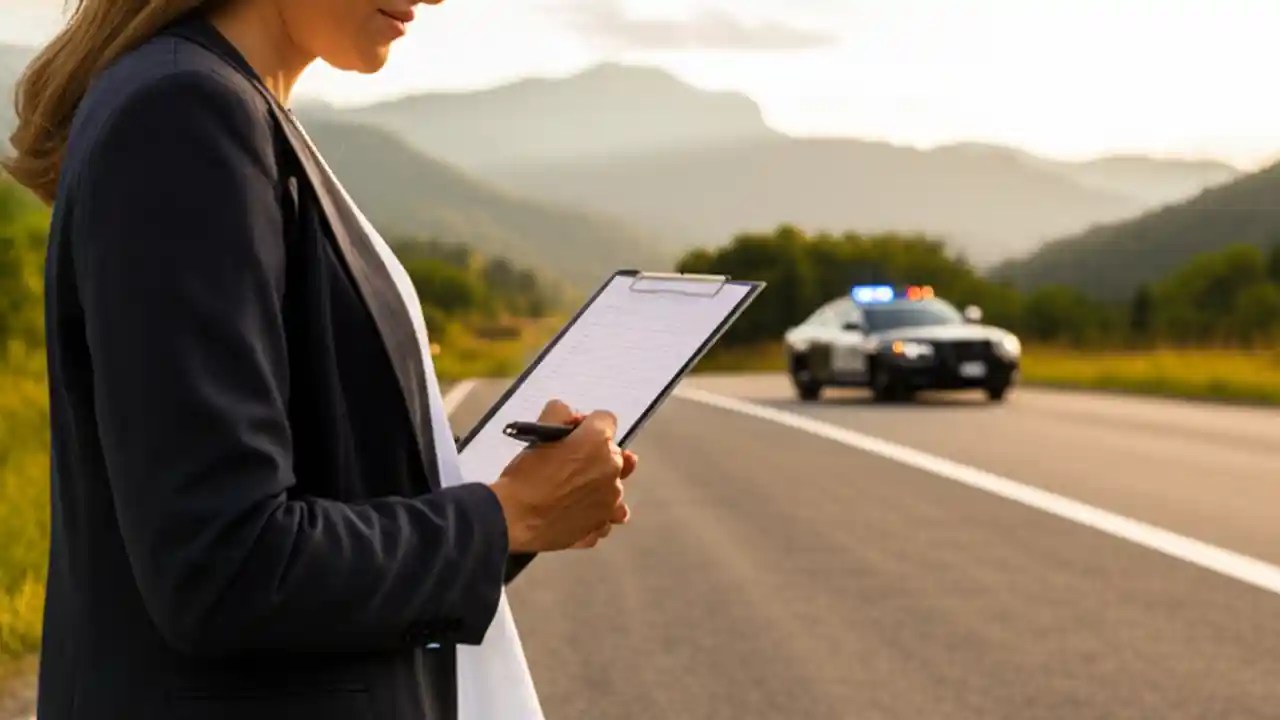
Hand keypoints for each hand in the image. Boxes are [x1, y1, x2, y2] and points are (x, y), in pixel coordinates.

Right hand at [489, 400, 628, 552]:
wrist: (514, 518)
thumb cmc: (526, 473)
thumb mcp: (538, 433)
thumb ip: (559, 412)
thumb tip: (571, 414)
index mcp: (600, 442)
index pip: (607, 420)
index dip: (588, 425)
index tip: (571, 435)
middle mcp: (613, 469)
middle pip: (613, 453)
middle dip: (596, 454)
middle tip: (569, 463)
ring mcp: (611, 502)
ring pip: (612, 485)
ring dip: (598, 484)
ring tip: (572, 491)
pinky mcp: (601, 526)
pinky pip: (606, 515)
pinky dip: (595, 513)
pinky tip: (577, 512)